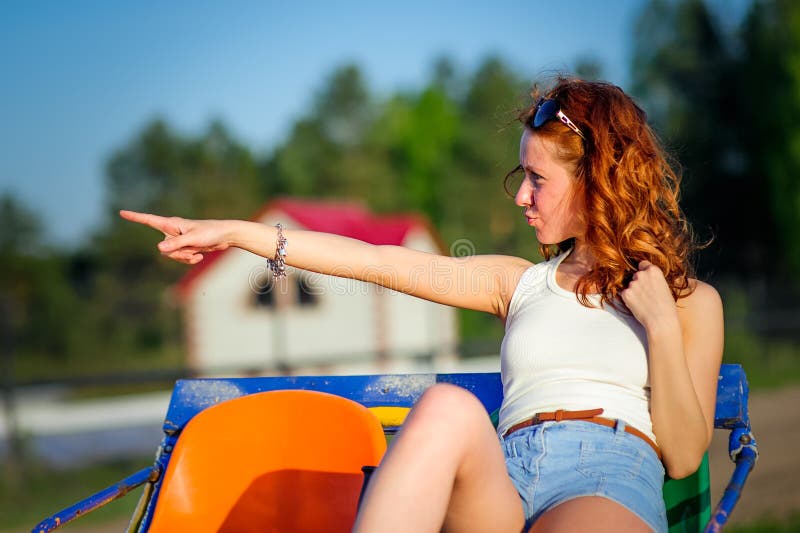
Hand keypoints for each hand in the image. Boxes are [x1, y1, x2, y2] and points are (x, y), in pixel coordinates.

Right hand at [119, 210, 233, 264]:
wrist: (225, 236)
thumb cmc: (210, 233)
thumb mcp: (193, 239)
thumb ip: (176, 244)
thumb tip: (159, 248)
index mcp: (171, 224)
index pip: (149, 220)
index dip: (135, 217)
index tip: (122, 212)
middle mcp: (172, 231)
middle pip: (163, 249)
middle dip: (177, 253)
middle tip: (192, 248)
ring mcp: (178, 241)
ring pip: (171, 256)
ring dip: (185, 257)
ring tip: (197, 251)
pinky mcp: (185, 248)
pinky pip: (181, 259)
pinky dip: (190, 260)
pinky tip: (200, 255)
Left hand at [619, 260, 678, 331]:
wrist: (662, 321)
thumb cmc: (667, 307)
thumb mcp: (665, 286)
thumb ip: (654, 279)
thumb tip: (647, 277)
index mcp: (654, 270)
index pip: (643, 264)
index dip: (644, 271)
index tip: (646, 279)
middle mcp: (641, 274)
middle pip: (636, 275)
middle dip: (639, 283)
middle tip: (646, 295)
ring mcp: (632, 284)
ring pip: (630, 285)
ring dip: (634, 291)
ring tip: (644, 302)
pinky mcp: (625, 294)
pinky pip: (625, 294)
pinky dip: (629, 299)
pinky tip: (638, 305)